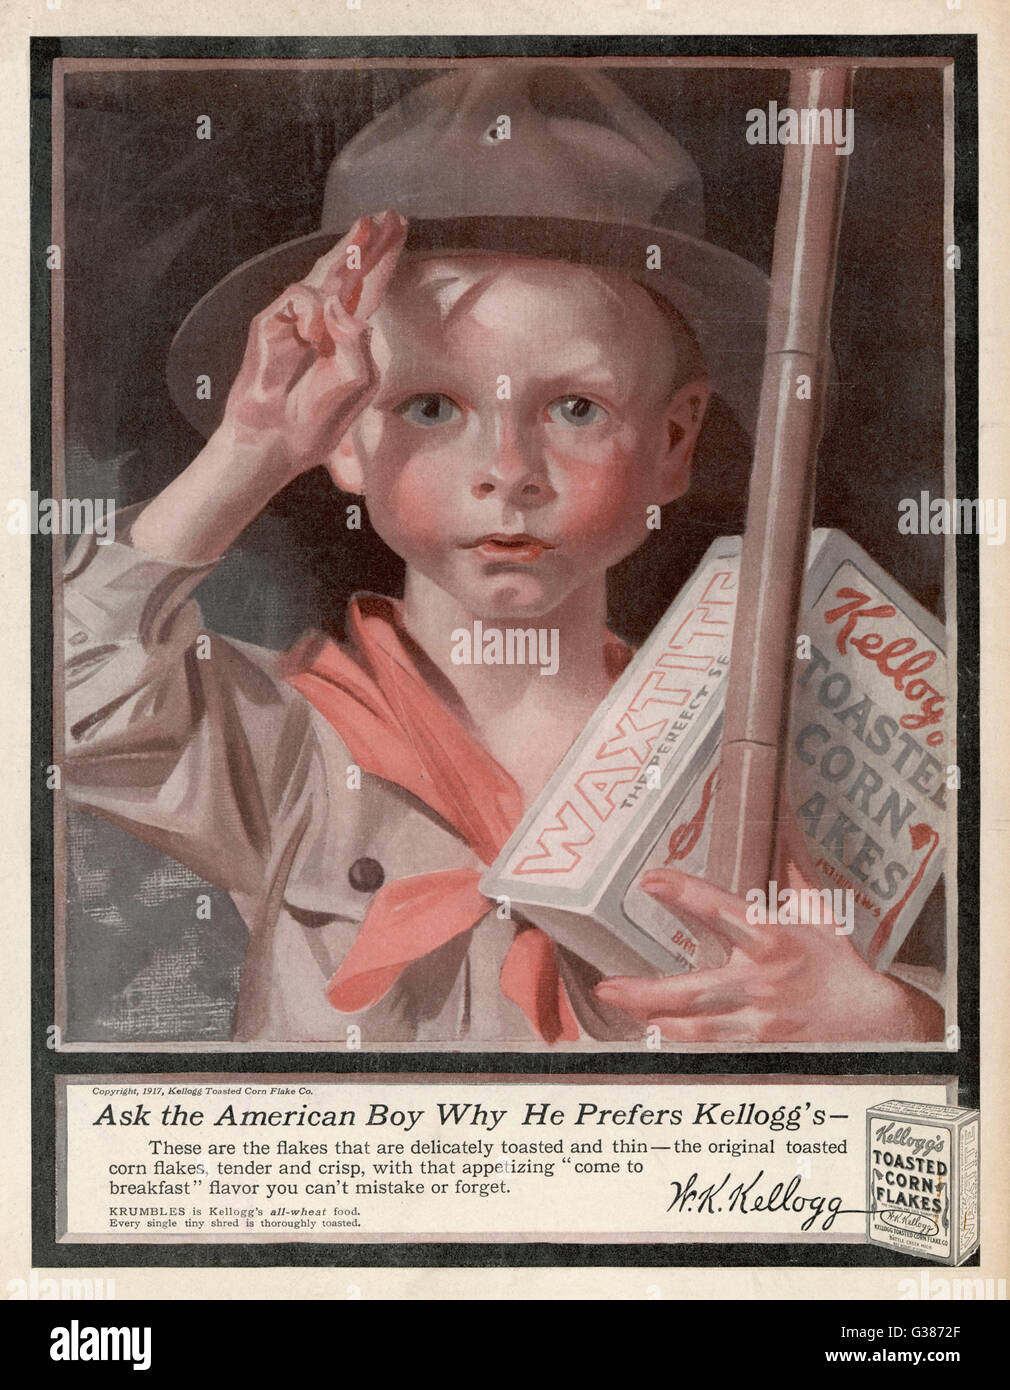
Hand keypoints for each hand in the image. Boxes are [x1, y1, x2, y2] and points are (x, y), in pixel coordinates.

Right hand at [219, 208, 407, 477]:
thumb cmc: (319, 418)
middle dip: (367, 241)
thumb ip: (358, 341)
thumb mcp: (359, 381)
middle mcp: (325, 322)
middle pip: (348, 271)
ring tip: (367, 226)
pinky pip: (301, 299)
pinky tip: (316, 335)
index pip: (371, 288)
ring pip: (323, 273)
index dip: (385, 258)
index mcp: (350, 336)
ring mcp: (297, 321)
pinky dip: (314, 314)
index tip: (399, 227)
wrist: (279, 441)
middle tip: (386, 214)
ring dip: (349, 251)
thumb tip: (337, 304)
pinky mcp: (271, 324)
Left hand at [594, 822, 942, 1042]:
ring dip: (655, 1021)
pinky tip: (653, 1038)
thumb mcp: (818, 913)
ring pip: (698, 1028)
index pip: (721, 910)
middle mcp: (761, 982)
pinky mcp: (761, 1050)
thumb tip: (783, 825)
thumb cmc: (840, 964)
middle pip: (694, 989)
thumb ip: (791, 872)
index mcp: (773, 939)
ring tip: (619, 1010)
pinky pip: (714, 1052)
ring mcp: (759, 1022)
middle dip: (646, 991)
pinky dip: (682, 1046)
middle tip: (606, 986)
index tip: (650, 879)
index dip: (684, 893)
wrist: (877, 1023)